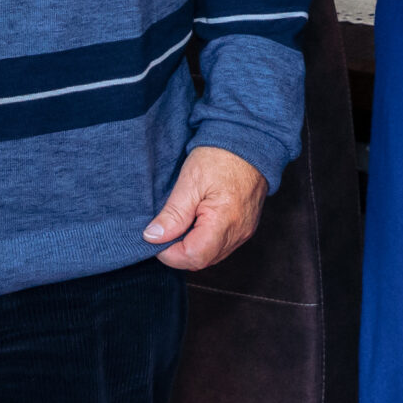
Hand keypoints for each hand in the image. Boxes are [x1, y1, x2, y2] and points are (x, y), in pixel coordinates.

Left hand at [146, 145, 269, 269]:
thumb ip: (172, 214)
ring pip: (211, 255)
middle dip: (178, 251)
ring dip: (192, 246)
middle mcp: (238, 232)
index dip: (169, 252)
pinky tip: (197, 222)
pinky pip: (221, 245)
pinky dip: (205, 240)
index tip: (157, 236)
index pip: (192, 256)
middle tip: (167, 229)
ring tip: (182, 223)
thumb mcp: (190, 181)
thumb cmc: (221, 157)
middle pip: (202, 260)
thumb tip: (153, 237)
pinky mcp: (246, 227)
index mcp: (225, 221)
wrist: (249, 142)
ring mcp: (244, 232)